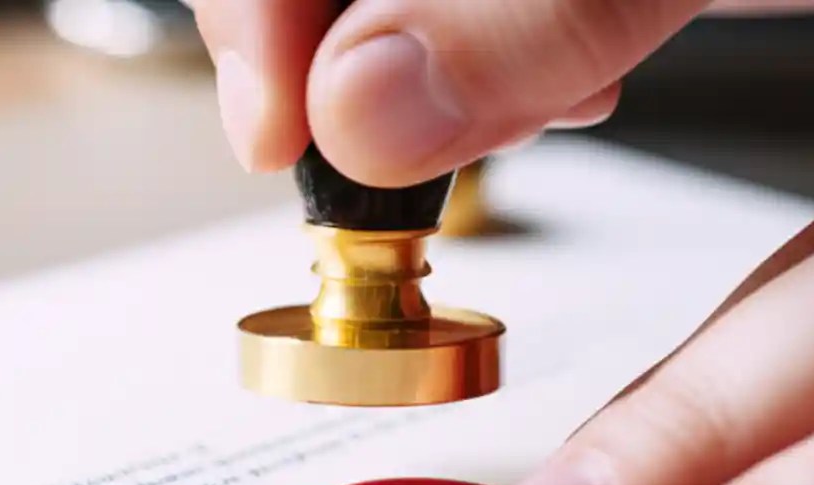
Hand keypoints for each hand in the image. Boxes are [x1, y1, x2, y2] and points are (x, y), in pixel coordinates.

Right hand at [190, 0, 813, 184]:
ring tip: (526, 104)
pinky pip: (460, 3)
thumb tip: (358, 107)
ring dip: (421, 73)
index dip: (249, 22)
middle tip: (400, 142)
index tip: (280, 134)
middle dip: (339, 60)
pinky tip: (565, 78)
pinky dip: (487, 61)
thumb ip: (522, 3)